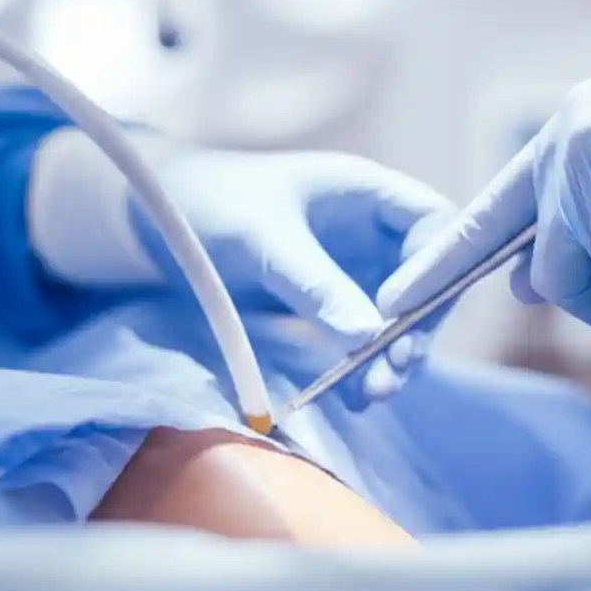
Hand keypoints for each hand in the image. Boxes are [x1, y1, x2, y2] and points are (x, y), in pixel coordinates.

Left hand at [132, 150, 454, 408]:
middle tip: (393, 372)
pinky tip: (352, 397)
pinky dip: (363, 367)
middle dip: (416, 328)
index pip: (435, 224)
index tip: (400, 311)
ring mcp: (359, 269)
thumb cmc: (210, 204)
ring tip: (372, 394)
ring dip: (393, 357)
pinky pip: (366, 339)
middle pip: (427, 280)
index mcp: (368, 193)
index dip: (435, 266)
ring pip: (401, 318)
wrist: (155, 223)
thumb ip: (316, 285)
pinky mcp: (336, 304)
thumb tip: (369, 336)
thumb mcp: (263, 241)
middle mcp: (375, 230)